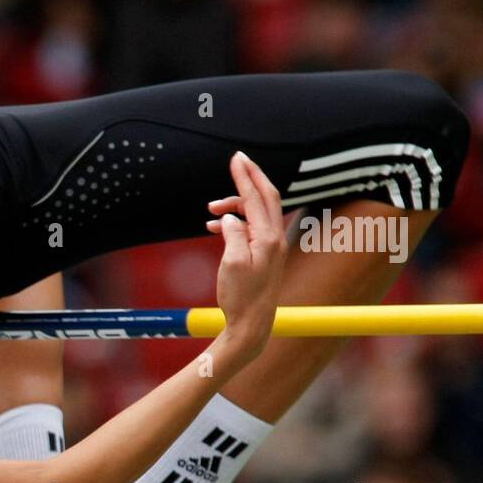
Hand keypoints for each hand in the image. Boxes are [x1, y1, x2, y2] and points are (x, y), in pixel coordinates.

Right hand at [205, 152, 288, 364]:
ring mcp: (271, 246)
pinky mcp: (266, 254)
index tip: (236, 159)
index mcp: (266, 238)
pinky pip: (252, 226)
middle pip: (266, 196)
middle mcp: (273, 238)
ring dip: (234, 206)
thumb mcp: (231, 263)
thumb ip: (233, 234)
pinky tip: (216, 227)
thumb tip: (230, 217)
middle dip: (251, 177)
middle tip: (237, 161)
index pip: (256, 198)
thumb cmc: (240, 297)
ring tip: (209, 212)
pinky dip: (235, 221)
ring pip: (256, 212)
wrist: (252, 324)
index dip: (245, 176)